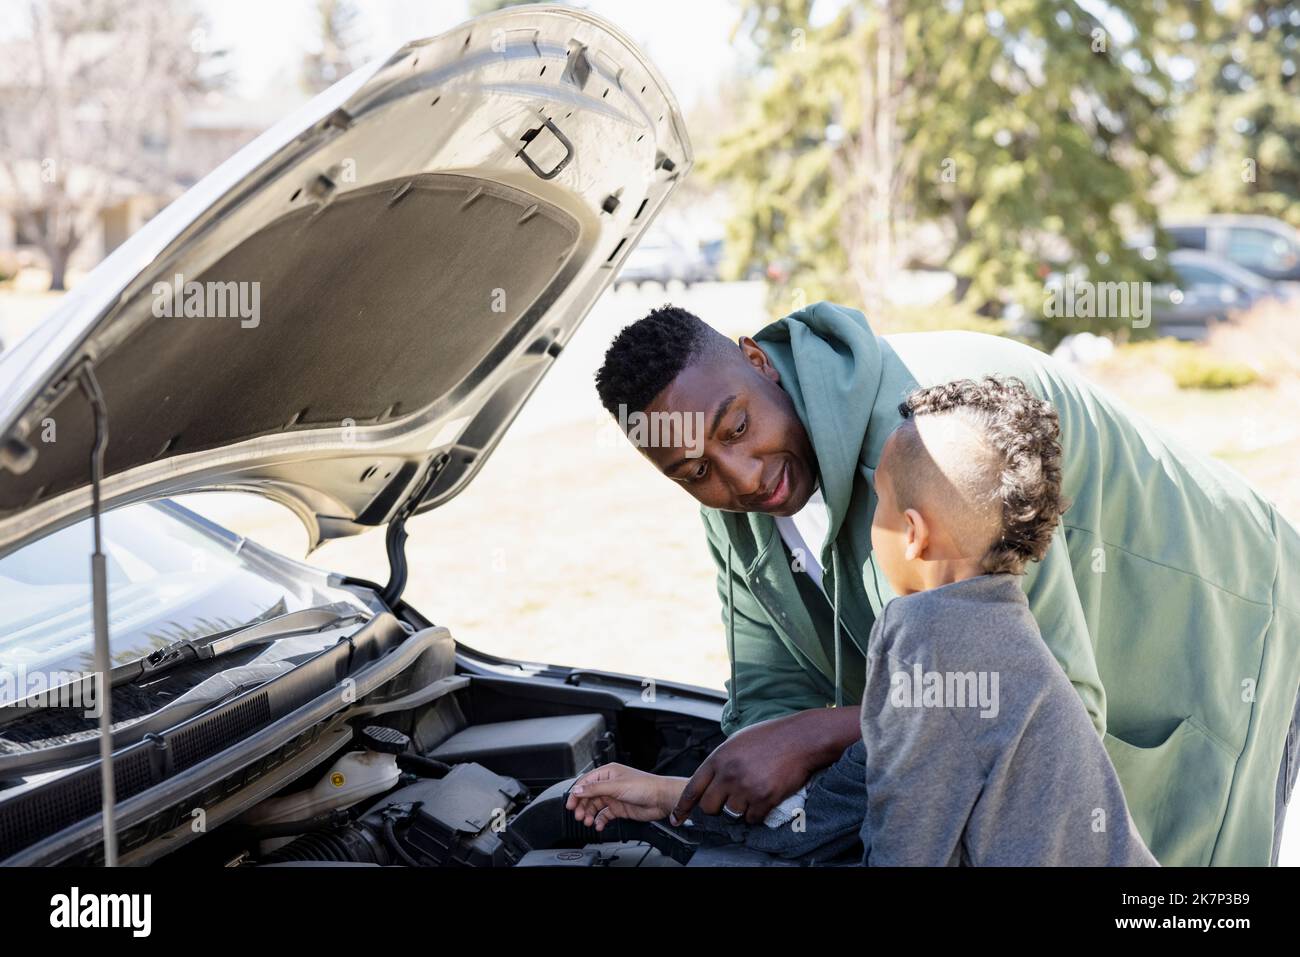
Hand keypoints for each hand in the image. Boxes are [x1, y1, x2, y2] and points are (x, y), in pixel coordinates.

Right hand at [565, 764, 685, 831]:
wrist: (661, 799)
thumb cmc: (645, 786)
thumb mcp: (616, 786)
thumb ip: (595, 789)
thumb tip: (577, 790)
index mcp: (607, 773)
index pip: (585, 782)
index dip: (576, 793)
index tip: (570, 804)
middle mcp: (609, 784)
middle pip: (588, 795)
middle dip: (581, 806)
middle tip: (578, 815)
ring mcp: (614, 796)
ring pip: (595, 806)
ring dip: (589, 814)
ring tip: (587, 822)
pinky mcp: (619, 808)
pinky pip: (604, 815)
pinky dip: (600, 820)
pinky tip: (598, 825)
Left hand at [669, 707, 859, 825]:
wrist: (801, 738)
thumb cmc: (771, 736)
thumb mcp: (737, 741)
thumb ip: (721, 761)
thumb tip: (711, 780)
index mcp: (719, 758)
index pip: (692, 788)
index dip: (682, 806)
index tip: (676, 818)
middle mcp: (729, 774)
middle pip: (709, 807)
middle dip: (716, 808)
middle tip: (728, 801)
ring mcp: (746, 787)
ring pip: (731, 815)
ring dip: (739, 810)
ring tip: (751, 795)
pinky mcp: (765, 798)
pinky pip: (752, 819)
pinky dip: (756, 814)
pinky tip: (763, 800)